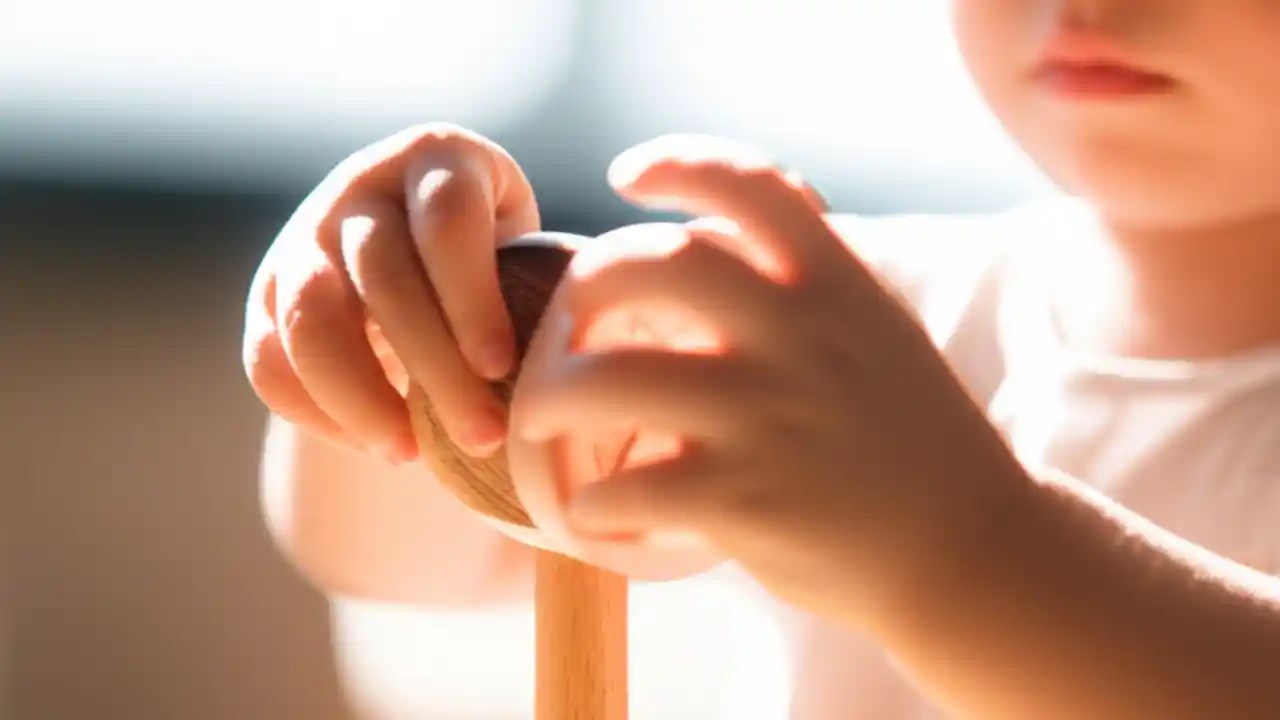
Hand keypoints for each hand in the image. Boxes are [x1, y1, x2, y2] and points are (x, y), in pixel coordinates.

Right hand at [242, 123, 539, 461]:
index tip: (504, 369)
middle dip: (434, 365)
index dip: (472, 296)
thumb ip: (555, 285)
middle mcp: (363, 187)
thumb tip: (592, 368)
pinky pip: (270, 361)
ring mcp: (304, 237)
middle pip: (384, 274)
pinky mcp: (267, 295)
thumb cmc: (509, 267)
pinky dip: (318, 413)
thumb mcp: (535, 251)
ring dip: (362, 397)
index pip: (449, 220)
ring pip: (311, 318)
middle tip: (483, 437)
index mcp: (441, 160)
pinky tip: (375, 444)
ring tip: (411, 456)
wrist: (425, 264)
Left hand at [511, 135, 1028, 626]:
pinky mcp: (747, 502)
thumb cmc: (908, 436)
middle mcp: (799, 337)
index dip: (678, 163)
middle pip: (653, 267)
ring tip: (537, 417)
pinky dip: (591, 504)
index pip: (751, 186)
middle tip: (564, 319)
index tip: (628, 176)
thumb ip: (808, 275)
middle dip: (585, 284)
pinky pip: (628, 490)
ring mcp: (769, 418)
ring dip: (551, 397)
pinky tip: (593, 513)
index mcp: (837, 285)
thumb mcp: (878, 329)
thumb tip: (707, 224)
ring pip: (610, 381)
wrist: (968, 548)